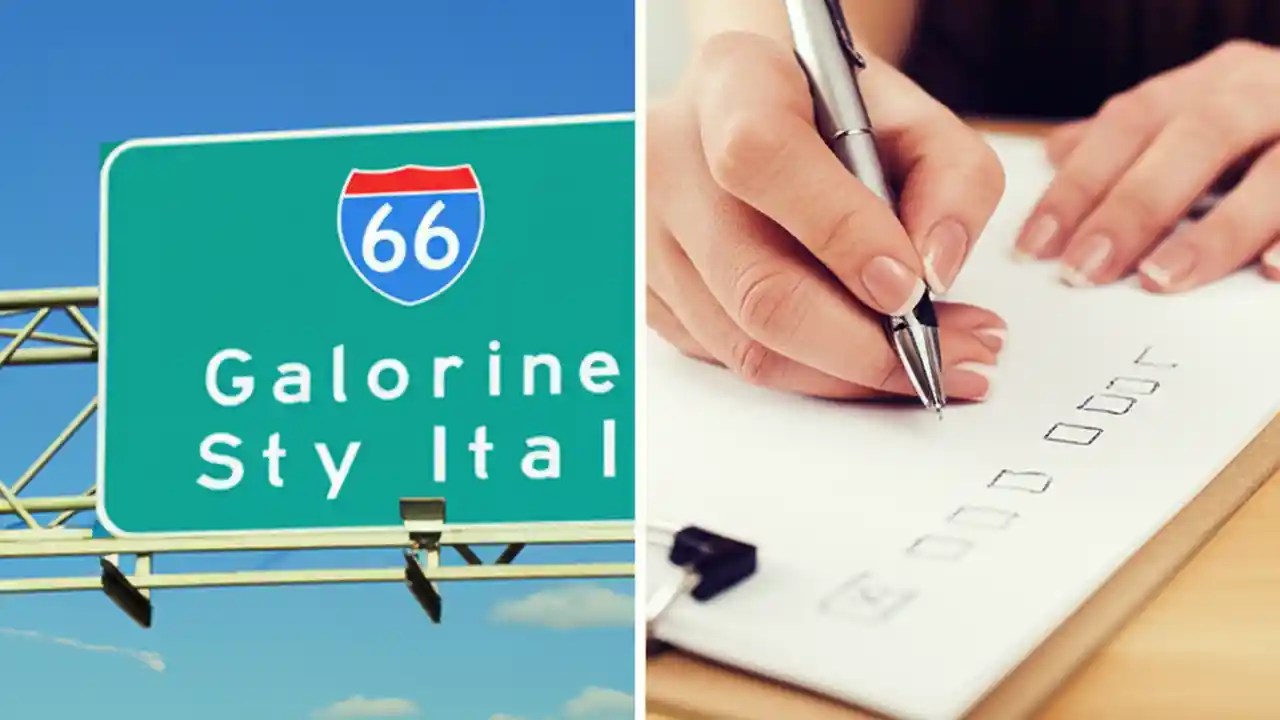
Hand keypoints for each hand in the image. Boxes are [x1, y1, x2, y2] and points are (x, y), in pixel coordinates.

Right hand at [647, 32, 1006, 400]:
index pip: (762, 160)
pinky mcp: (650, 296)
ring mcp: (645, 237)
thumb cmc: (826, 111)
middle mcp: (667, 161)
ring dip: (851, 375)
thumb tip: (934, 275)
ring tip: (929, 360)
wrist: (752, 113)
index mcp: (731, 84)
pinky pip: (736, 362)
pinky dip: (813, 375)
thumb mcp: (912, 113)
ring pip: (749, 346)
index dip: (841, 233)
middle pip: (756, 287)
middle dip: (867, 346)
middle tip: (952, 356)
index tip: (911, 285)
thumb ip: (952, 178)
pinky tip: (864, 357)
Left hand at [1016, 40, 1279, 288]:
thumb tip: (1056, 152)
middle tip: (1086, 268)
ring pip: (1276, 170)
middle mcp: (1269, 91)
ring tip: (1161, 278)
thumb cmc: (1272, 127)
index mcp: (1216, 81)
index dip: (1080, 181)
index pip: (1133, 120)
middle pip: (1199, 137)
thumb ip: (1139, 139)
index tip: (1036, 244)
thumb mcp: (1203, 116)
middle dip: (1136, 205)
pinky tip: (1273, 270)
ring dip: (1217, 228)